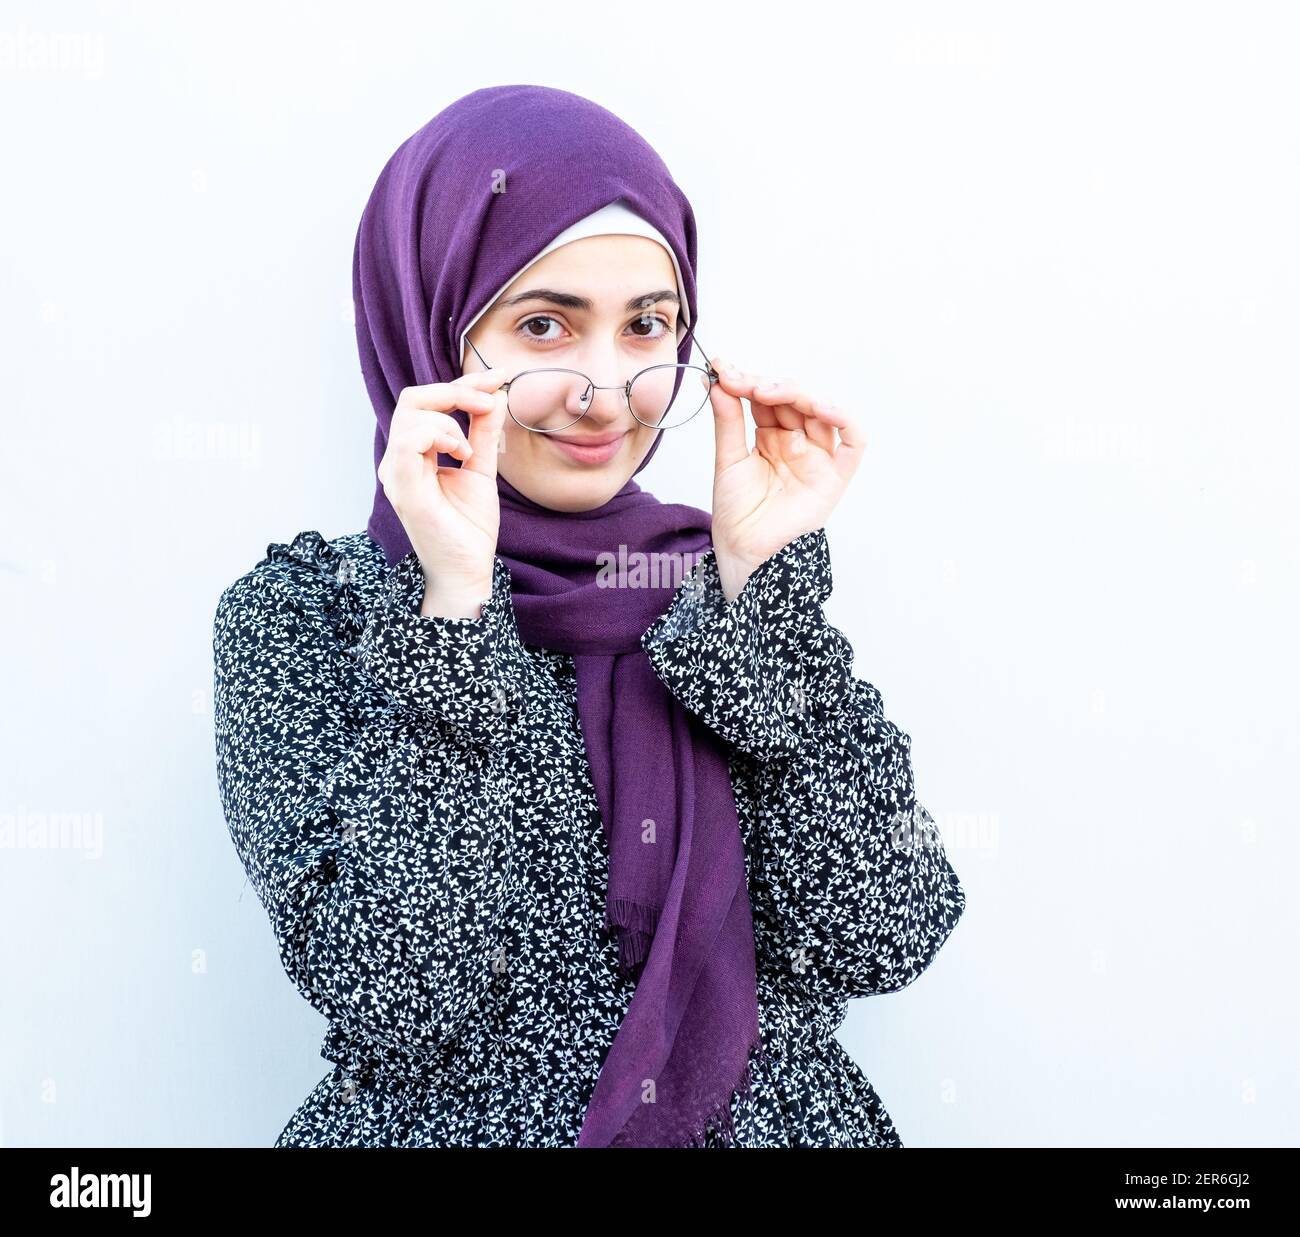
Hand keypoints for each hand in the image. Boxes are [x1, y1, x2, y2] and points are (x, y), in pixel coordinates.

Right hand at [376, 370, 509, 616]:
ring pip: (410, 413)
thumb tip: (496, 393)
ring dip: (450, 415)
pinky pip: (409, 440)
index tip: (499, 378)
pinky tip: (460, 454)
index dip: (464, 383)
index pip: (428, 401)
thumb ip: (484, 431)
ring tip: (470, 447)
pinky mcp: (403, 487)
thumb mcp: (481, 467)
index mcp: (413, 453)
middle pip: (414, 398)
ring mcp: (397, 472)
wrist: (468, 568)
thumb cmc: (468, 526)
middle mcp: (399, 459)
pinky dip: (439, 435)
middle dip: (457, 390)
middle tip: (490, 399)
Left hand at [704, 358, 865, 602]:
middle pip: (793, 401)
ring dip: (798, 394)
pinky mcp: (835, 476)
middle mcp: (797, 444)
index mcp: (771, 439)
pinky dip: (844, 419)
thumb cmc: (737, 515)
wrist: (745, 554)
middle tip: (740, 380)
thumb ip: (727, 421)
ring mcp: (818, 458)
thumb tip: (717, 380)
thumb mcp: (727, 460)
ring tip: (767, 391)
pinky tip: (820, 407)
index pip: (765, 399)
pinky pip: (854, 441)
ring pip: (821, 413)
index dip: (747, 381)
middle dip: (766, 385)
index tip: (723, 369)